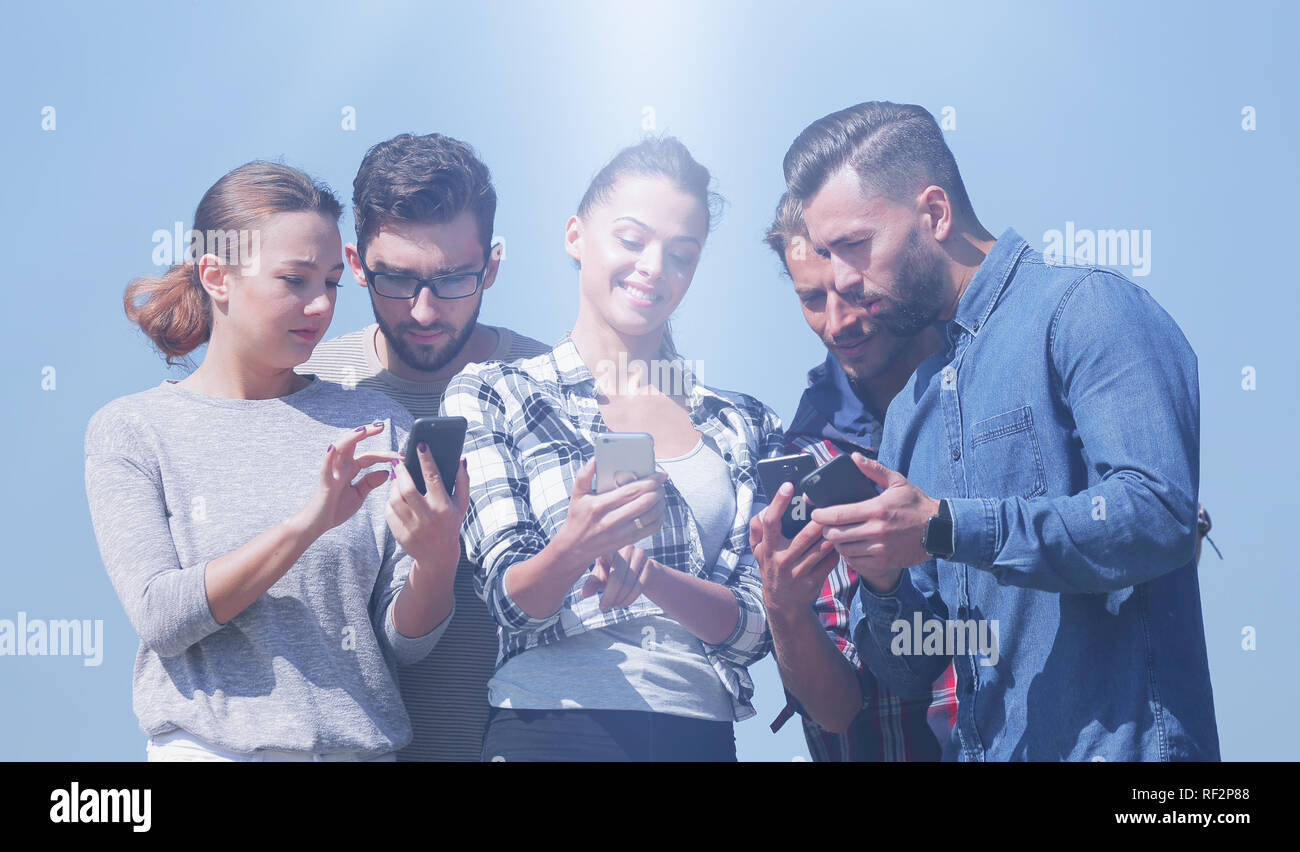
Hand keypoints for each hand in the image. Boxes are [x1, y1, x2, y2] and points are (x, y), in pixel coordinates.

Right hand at [301, 422, 401, 535]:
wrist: (317, 524)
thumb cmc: (335, 509)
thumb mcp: (359, 494)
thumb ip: (370, 482)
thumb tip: (386, 472)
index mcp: (350, 469)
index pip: (370, 457)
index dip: (385, 455)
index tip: (402, 456)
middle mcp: (341, 466)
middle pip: (354, 444)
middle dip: (366, 433)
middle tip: (381, 425)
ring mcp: (332, 472)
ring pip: (340, 448)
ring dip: (351, 438)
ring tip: (364, 430)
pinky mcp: (324, 481)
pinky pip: (326, 466)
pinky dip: (330, 455)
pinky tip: (334, 447)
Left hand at [386, 442, 470, 573]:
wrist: (438, 555)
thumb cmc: (451, 523)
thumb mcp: (462, 504)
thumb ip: (463, 480)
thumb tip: (460, 459)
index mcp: (444, 507)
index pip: (433, 478)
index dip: (426, 460)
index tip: (421, 445)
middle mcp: (427, 517)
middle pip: (408, 489)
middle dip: (401, 471)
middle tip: (398, 461)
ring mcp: (412, 527)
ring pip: (394, 499)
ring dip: (393, 485)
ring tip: (396, 477)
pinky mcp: (399, 533)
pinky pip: (389, 511)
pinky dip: (390, 500)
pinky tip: (395, 494)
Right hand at [554, 459, 667, 568]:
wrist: (574, 547)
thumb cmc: (577, 517)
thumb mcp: (576, 495)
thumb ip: (584, 475)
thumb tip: (595, 460)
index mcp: (599, 505)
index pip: (631, 491)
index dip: (649, 482)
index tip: (660, 475)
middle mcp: (610, 520)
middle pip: (644, 503)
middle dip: (658, 491)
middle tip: (661, 484)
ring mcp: (620, 533)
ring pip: (650, 517)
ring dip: (660, 504)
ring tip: (661, 495)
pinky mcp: (626, 541)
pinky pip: (650, 530)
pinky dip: (659, 519)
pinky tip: (658, 511)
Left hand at [581, 544, 659, 610]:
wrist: (640, 572)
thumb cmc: (613, 574)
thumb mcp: (601, 578)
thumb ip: (592, 584)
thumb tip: (584, 594)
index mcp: (610, 548)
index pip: (603, 560)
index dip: (598, 578)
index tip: (594, 591)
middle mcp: (626, 548)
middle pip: (617, 576)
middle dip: (610, 596)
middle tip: (604, 607)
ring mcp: (640, 555)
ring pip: (629, 583)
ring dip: (619, 599)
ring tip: (613, 606)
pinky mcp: (650, 565)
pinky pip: (639, 586)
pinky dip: (629, 599)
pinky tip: (623, 604)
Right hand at [749, 482, 837, 616]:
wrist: (783, 603)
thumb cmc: (771, 568)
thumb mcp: (758, 551)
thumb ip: (756, 529)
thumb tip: (763, 510)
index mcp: (767, 549)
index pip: (770, 522)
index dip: (778, 503)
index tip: (788, 486)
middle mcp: (782, 561)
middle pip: (803, 536)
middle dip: (817, 521)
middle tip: (827, 506)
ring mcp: (798, 573)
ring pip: (821, 549)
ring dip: (831, 534)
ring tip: (838, 521)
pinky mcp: (814, 581)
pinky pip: (830, 561)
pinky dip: (836, 550)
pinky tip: (839, 542)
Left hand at [809, 453, 938, 593]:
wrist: (938, 530)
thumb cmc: (916, 504)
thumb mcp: (897, 482)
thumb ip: (874, 470)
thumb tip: (854, 457)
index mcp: (875, 509)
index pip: (837, 515)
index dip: (820, 515)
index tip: (815, 513)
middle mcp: (875, 531)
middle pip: (835, 535)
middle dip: (825, 530)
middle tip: (825, 525)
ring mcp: (879, 549)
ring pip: (843, 550)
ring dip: (836, 543)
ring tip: (837, 535)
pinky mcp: (883, 562)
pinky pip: (855, 562)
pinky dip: (848, 555)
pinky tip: (850, 547)